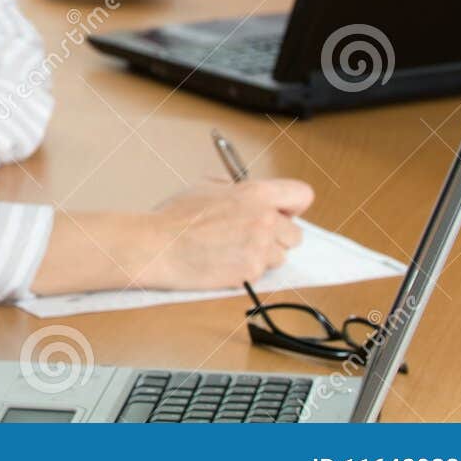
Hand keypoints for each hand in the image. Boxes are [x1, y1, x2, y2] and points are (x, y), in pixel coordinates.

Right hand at [126, 178, 313, 289]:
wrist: (158, 245)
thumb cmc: (175, 217)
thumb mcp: (205, 186)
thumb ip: (234, 188)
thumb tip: (244, 192)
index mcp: (256, 192)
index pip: (301, 195)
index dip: (292, 207)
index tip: (283, 214)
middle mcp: (265, 218)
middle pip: (295, 234)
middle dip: (277, 238)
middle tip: (250, 238)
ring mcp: (260, 247)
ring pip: (280, 257)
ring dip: (262, 257)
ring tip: (232, 251)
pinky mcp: (252, 271)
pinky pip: (262, 274)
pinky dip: (247, 271)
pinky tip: (224, 263)